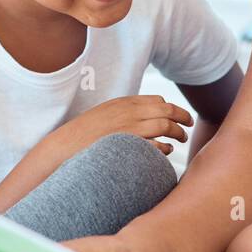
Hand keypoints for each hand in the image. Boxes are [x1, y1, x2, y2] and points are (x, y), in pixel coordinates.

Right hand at [63, 95, 193, 155]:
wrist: (63, 148)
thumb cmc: (82, 136)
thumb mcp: (103, 115)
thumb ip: (122, 114)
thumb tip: (140, 119)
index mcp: (123, 103)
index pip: (157, 100)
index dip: (170, 108)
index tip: (176, 115)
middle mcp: (129, 113)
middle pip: (166, 110)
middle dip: (182, 117)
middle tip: (188, 125)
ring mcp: (130, 129)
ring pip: (165, 125)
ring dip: (177, 132)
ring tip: (180, 139)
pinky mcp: (130, 147)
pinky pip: (156, 145)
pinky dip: (165, 148)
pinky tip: (166, 151)